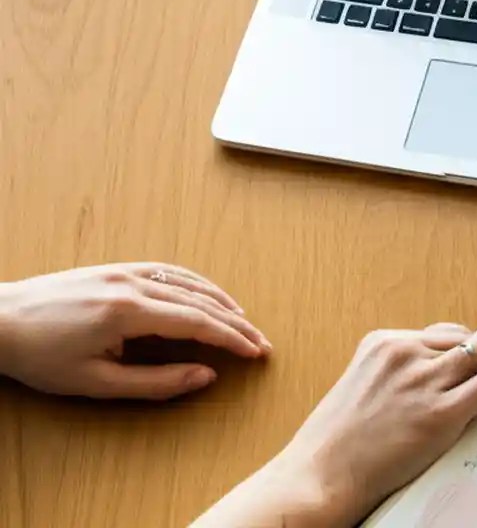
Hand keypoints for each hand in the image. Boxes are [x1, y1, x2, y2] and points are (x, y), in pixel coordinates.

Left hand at [0, 263, 269, 399]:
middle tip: (261, 342)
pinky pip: (169, 271)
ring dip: (222, 301)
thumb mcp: (96, 383)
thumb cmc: (41, 357)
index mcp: (128, 312)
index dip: (233, 339)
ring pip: (189, 282)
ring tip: (244, 321)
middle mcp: (133, 284)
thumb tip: (205, 376)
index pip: (198, 322)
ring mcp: (125, 271)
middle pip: (201, 301)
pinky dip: (196, 284)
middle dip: (236, 323)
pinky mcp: (116, 268)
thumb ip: (157, 383)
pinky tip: (208, 296)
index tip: (257, 352)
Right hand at [195, 313, 476, 526]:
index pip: (445, 333)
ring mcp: (422, 380)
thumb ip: (398, 379)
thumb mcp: (362, 393)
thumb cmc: (335, 445)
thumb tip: (439, 381)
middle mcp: (404, 352)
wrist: (317, 477)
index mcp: (382, 344)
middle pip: (475, 332)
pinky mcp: (438, 412)